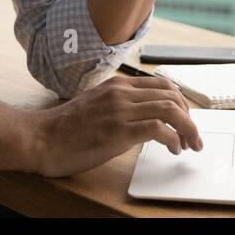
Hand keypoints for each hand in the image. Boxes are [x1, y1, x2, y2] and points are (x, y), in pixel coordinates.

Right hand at [28, 75, 203, 178]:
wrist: (41, 138)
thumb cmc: (64, 128)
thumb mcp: (96, 105)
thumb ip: (119, 105)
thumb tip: (143, 118)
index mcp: (118, 85)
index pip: (163, 85)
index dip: (181, 103)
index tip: (186, 120)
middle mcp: (122, 93)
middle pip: (172, 95)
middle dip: (189, 117)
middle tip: (193, 136)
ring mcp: (121, 110)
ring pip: (171, 109)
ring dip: (188, 129)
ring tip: (190, 145)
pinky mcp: (119, 131)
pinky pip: (159, 128)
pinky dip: (174, 140)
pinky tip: (173, 149)